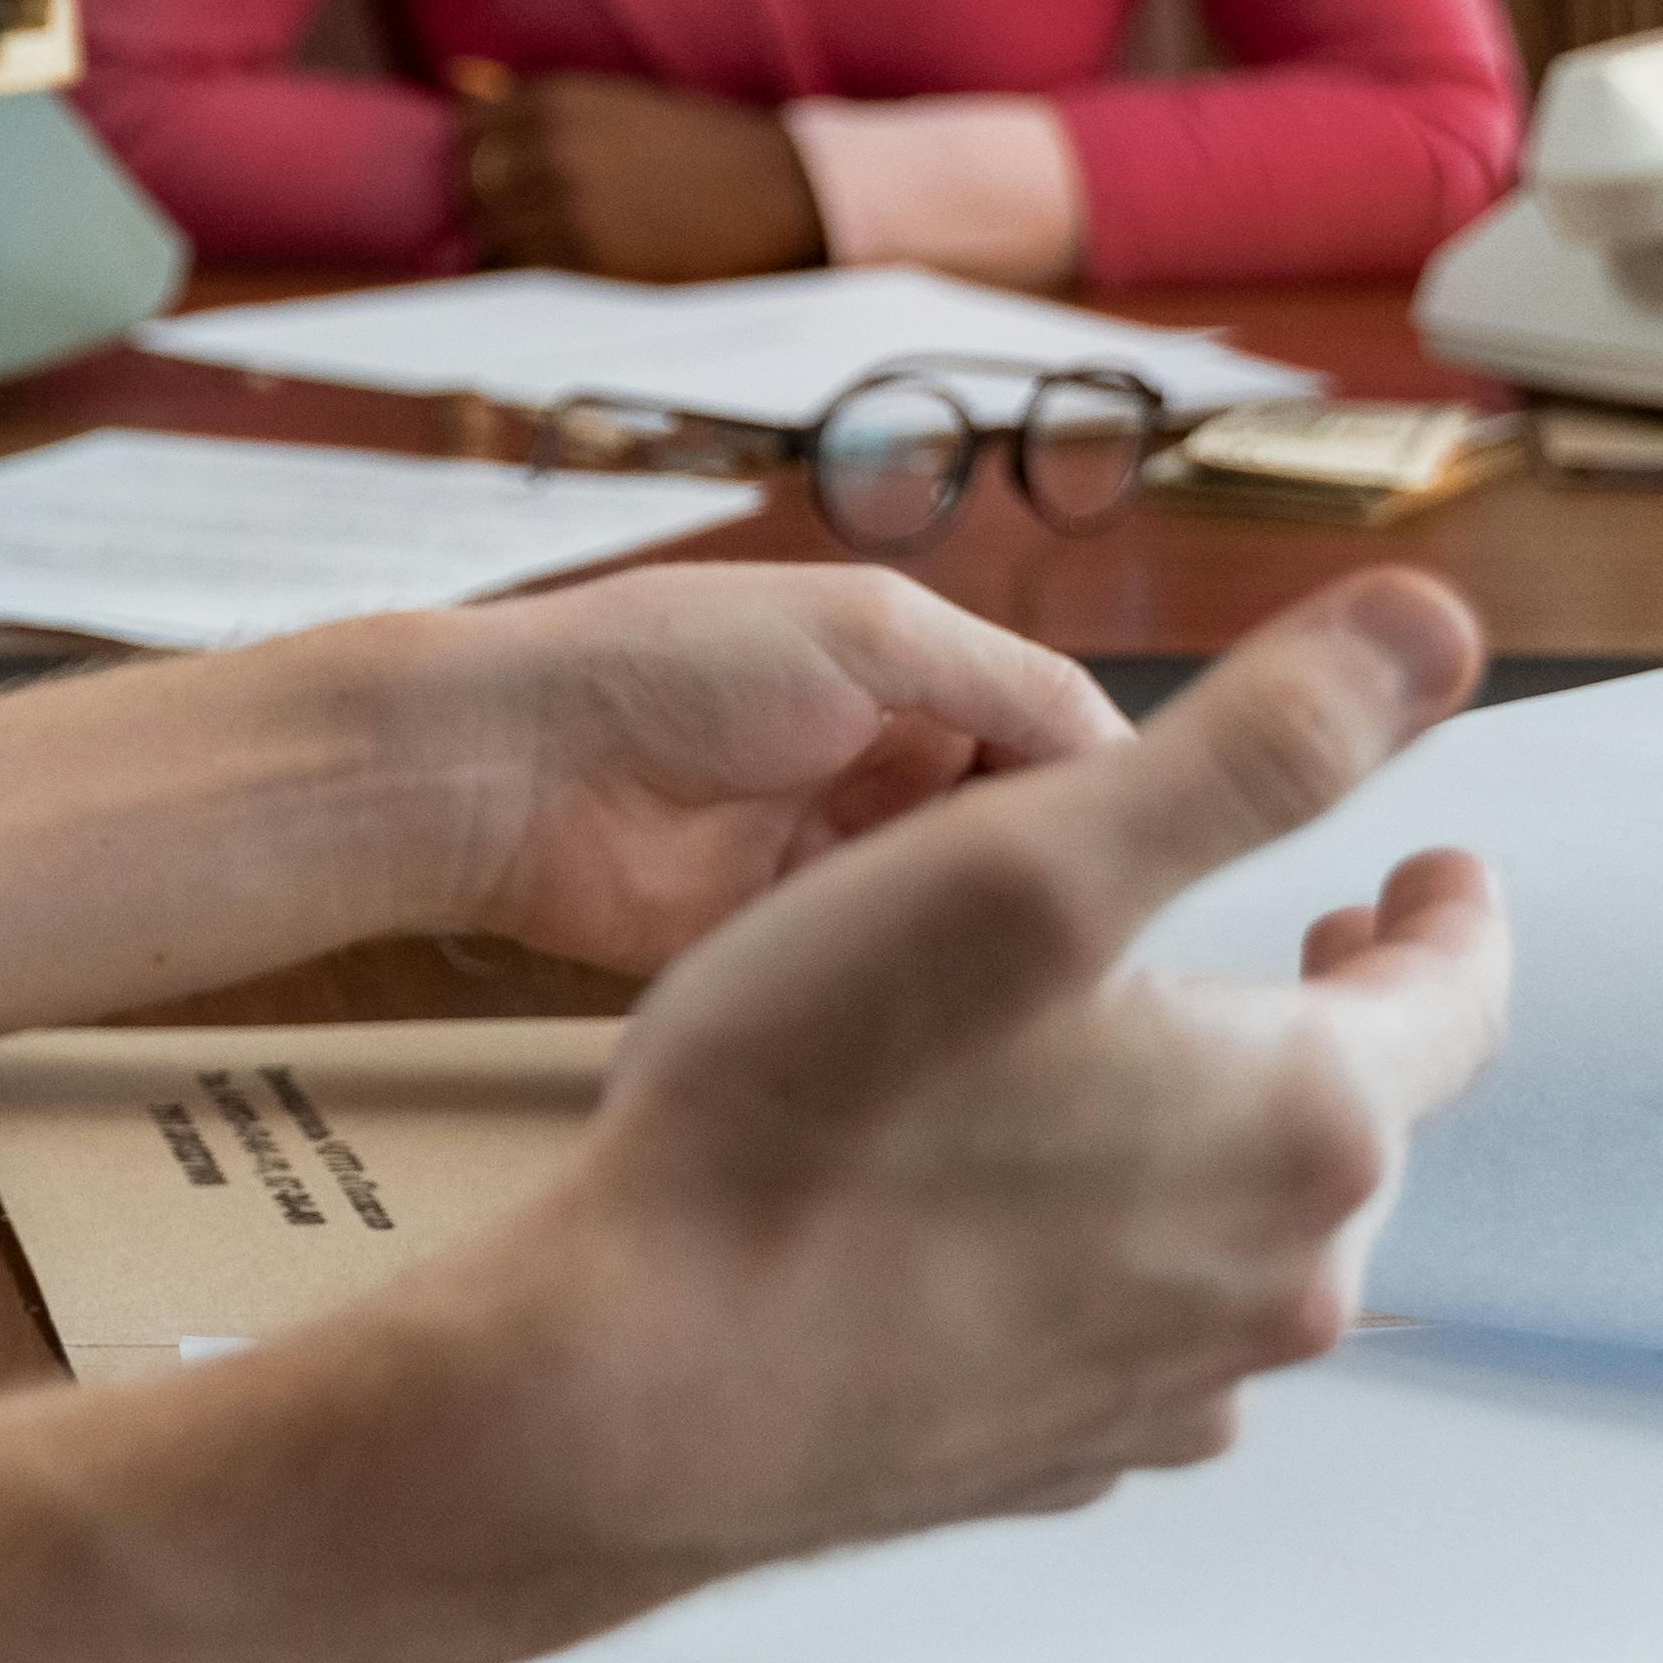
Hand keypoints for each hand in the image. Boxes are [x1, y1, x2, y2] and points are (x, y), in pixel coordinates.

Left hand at [374, 564, 1124, 972]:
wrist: (502, 770)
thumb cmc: (662, 664)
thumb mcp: (868, 635)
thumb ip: (1006, 684)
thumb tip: (1127, 751)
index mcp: (913, 675)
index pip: (1061, 739)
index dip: (1107, 796)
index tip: (1159, 861)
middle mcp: (884, 767)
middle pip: (1022, 836)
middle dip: (1056, 881)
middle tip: (1104, 943)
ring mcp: (833, 861)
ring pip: (958, 913)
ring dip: (994, 946)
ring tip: (1054, 993)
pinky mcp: (785, 945)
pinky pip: (882, 971)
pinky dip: (923, 992)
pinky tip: (977, 1027)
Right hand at [379, 572, 1506, 1629]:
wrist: (644, 1383)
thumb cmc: (814, 1110)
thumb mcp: (1032, 860)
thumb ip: (1250, 745)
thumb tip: (1429, 627)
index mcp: (1303, 1123)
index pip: (1454, 1001)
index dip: (1448, 916)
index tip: (1436, 869)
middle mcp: (1274, 1283)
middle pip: (1352, 1123)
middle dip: (1331, 1017)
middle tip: (1310, 940)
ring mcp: (1169, 1390)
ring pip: (1242, 1233)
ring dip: (1215, 1136)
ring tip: (1137, 1060)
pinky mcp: (1060, 1453)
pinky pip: (1136, 1328)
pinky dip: (1116, 1246)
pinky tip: (1021, 1206)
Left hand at [452, 60, 826, 281]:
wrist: (786, 193)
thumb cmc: (706, 150)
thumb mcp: (621, 107)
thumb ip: (544, 107)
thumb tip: (458, 80)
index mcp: (558, 99)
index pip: (469, 132)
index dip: (484, 163)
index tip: (511, 185)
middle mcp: (549, 145)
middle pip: (471, 187)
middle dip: (493, 210)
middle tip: (536, 229)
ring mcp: (563, 203)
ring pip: (488, 239)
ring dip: (510, 252)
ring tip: (562, 257)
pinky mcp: (583, 260)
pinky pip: (519, 278)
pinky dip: (529, 284)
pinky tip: (572, 281)